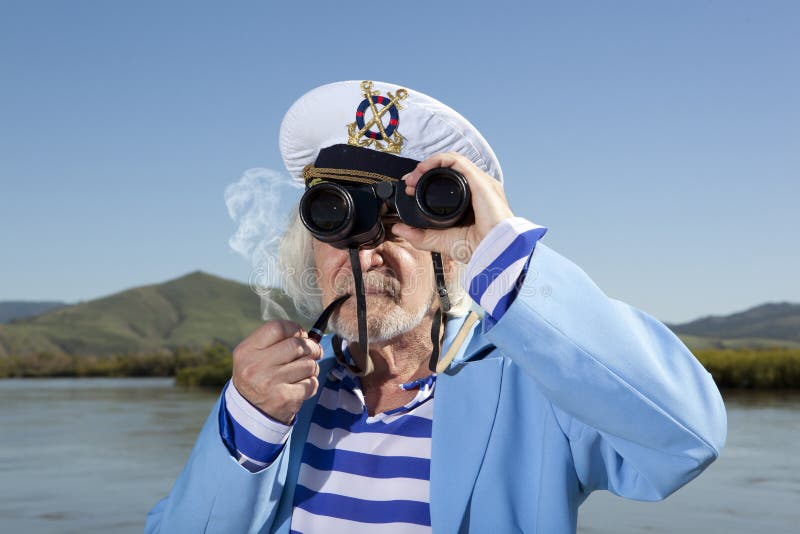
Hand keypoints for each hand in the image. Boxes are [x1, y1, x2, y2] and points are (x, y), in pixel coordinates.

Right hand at [232, 320, 322, 424]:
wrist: (250, 412)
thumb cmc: (257, 376)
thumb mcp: (253, 355)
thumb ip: (276, 341)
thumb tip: (308, 335)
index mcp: (247, 351)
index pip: (277, 328)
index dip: (295, 329)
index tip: (300, 335)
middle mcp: (256, 366)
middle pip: (297, 345)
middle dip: (311, 347)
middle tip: (313, 351)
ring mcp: (271, 383)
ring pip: (308, 364)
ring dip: (312, 367)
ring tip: (304, 371)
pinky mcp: (285, 398)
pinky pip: (312, 383)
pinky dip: (311, 383)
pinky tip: (300, 386)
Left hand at [392, 152, 513, 263]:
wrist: (495, 251)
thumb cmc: (479, 248)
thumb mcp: (442, 241)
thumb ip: (421, 236)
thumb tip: (398, 229)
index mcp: (473, 201)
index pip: (448, 181)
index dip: (426, 181)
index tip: (410, 189)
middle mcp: (478, 188)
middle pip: (448, 169)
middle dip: (424, 172)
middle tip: (409, 183)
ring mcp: (480, 182)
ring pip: (451, 161)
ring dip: (428, 165)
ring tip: (414, 176)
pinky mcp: (479, 179)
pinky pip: (456, 160)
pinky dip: (437, 160)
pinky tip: (423, 169)